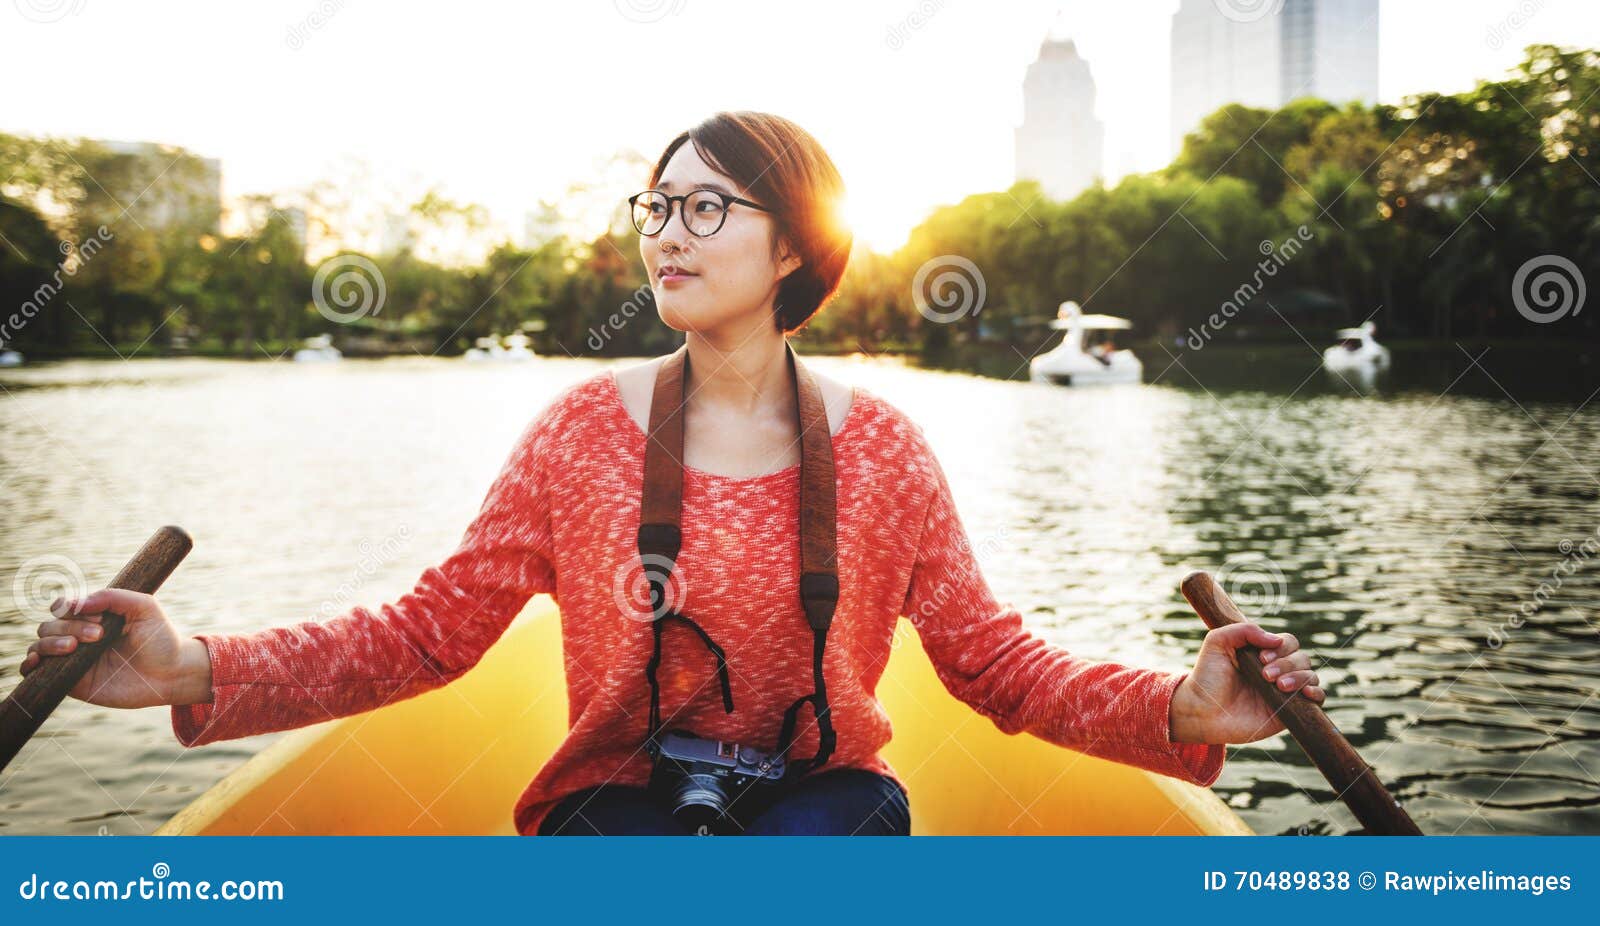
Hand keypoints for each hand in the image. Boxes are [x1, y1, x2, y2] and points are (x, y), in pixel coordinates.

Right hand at [17, 589, 212, 707]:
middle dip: (70, 626)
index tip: (95, 614)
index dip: (68, 606)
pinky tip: (37, 661)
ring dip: (51, 643)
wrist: (172, 674)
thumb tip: (76, 603)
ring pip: (41, 644)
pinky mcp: (71, 681)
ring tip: (74, 647)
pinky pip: (38, 672)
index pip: (64, 606)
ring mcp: (74, 659)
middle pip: (51, 625)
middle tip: (100, 635)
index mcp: (95, 617)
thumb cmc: (161, 639)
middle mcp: (80, 636)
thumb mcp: (145, 608)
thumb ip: (114, 597)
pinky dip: (29, 664)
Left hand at [1169, 623, 1324, 744]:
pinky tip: (1305, 693)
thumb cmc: (1207, 676)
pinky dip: (1317, 693)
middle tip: (1265, 674)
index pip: (1287, 642)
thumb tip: (1276, 639)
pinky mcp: (1289, 712)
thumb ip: (1243, 630)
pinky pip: (1316, 699)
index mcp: (1263, 654)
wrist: (1201, 711)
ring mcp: (1284, 692)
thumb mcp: (1217, 642)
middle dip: (1286, 663)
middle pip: (1301, 658)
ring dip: (1299, 677)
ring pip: (1311, 676)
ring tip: (1277, 685)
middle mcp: (1277, 671)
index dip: (1281, 647)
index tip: (1261, 657)